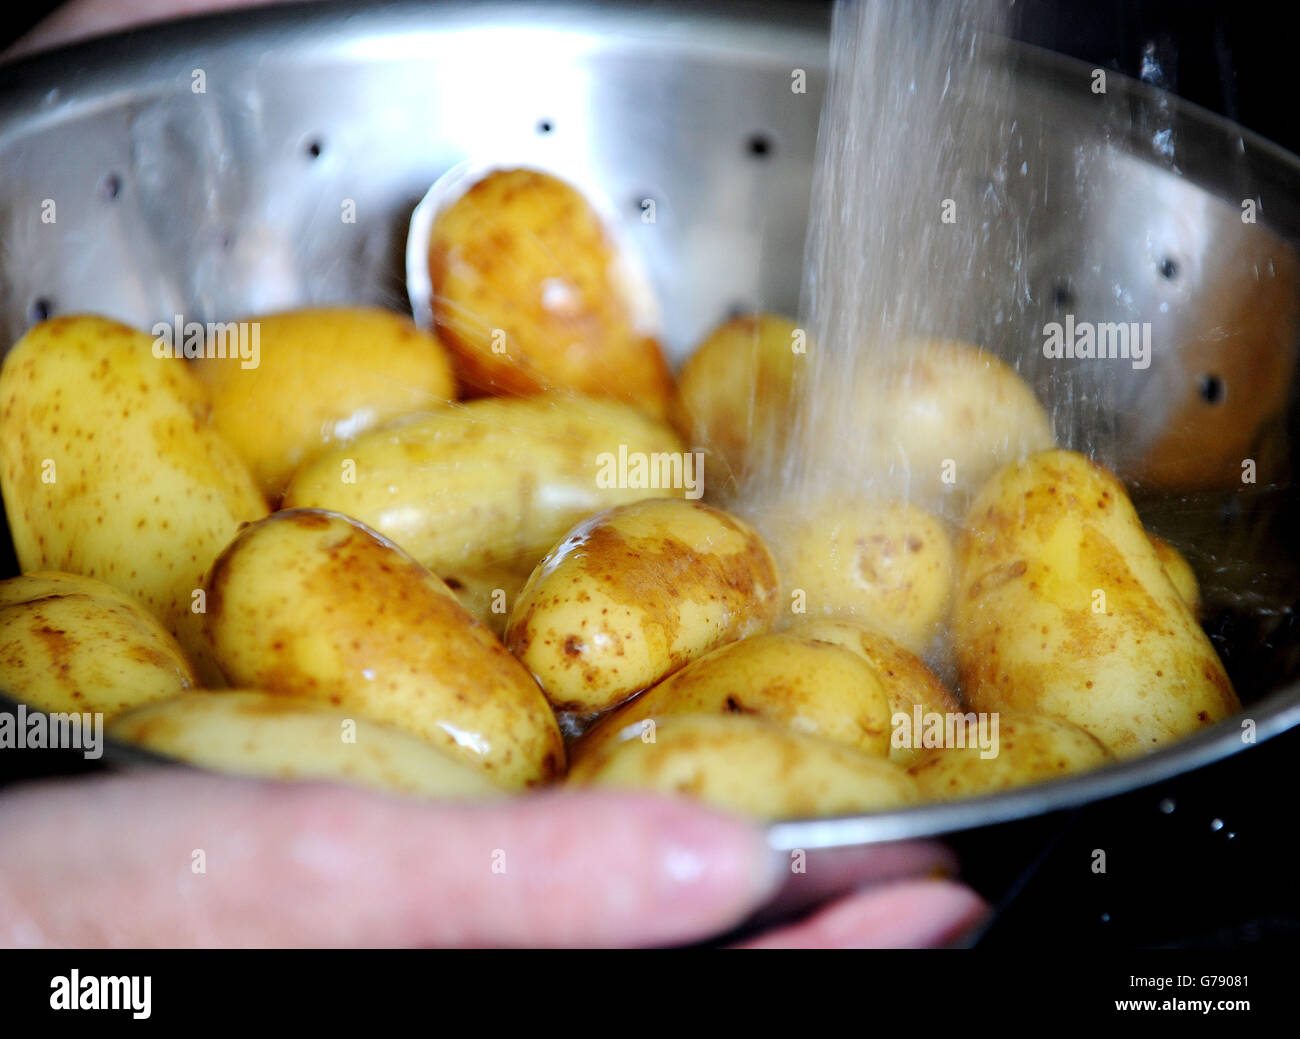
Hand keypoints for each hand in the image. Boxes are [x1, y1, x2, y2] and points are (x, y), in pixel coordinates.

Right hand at [0, 771, 985, 946]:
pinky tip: (671, 874)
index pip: (722, 1032)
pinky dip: (634, 915)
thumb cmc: (80, 926)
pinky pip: (548, 953)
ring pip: (635, 985)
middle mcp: (474, 1021)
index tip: (943, 901)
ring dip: (744, 942)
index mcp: (469, 1033)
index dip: (846, 970)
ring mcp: (438, 996)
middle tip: (924, 895)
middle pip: (696, 1011)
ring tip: (839, 882)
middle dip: (816, 958)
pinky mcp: (396, 960)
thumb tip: (718, 869)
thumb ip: (522, 891)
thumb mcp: (309, 882)